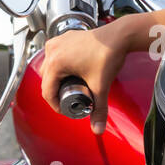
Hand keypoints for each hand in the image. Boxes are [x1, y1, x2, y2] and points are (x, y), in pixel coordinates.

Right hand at [39, 20, 131, 135]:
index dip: (55, 105)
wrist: (118, 36)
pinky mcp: (64, 38)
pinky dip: (60, 65)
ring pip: (49, 66)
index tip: (65, 109)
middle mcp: (52, 50)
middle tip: (70, 98)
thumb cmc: (107, 54)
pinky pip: (55, 55)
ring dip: (56, 78)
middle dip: (56, 91)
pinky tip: (72, 70)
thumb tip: (98, 128)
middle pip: (46, 79)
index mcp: (56, 62)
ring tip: (71, 85)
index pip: (47, 91)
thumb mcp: (100, 86)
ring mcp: (58, 42)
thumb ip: (99, 110)